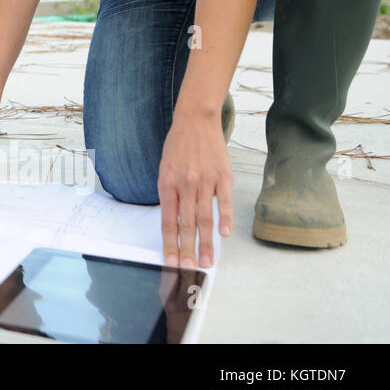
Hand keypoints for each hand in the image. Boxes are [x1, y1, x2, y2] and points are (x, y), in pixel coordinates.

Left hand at [157, 112, 231, 268]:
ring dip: (206, 243)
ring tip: (208, 261)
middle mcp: (185, 184)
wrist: (195, 120)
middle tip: (189, 269)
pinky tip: (224, 235)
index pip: (167, 221)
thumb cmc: (177, 146)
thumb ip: (169, 195)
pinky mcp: (223, 176)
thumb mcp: (164, 169)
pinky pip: (224, 201)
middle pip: (186, 224)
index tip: (170, 261)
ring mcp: (205, 181)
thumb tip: (173, 222)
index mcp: (167, 184)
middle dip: (187, 250)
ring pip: (205, 218)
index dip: (169, 243)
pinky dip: (225, 219)